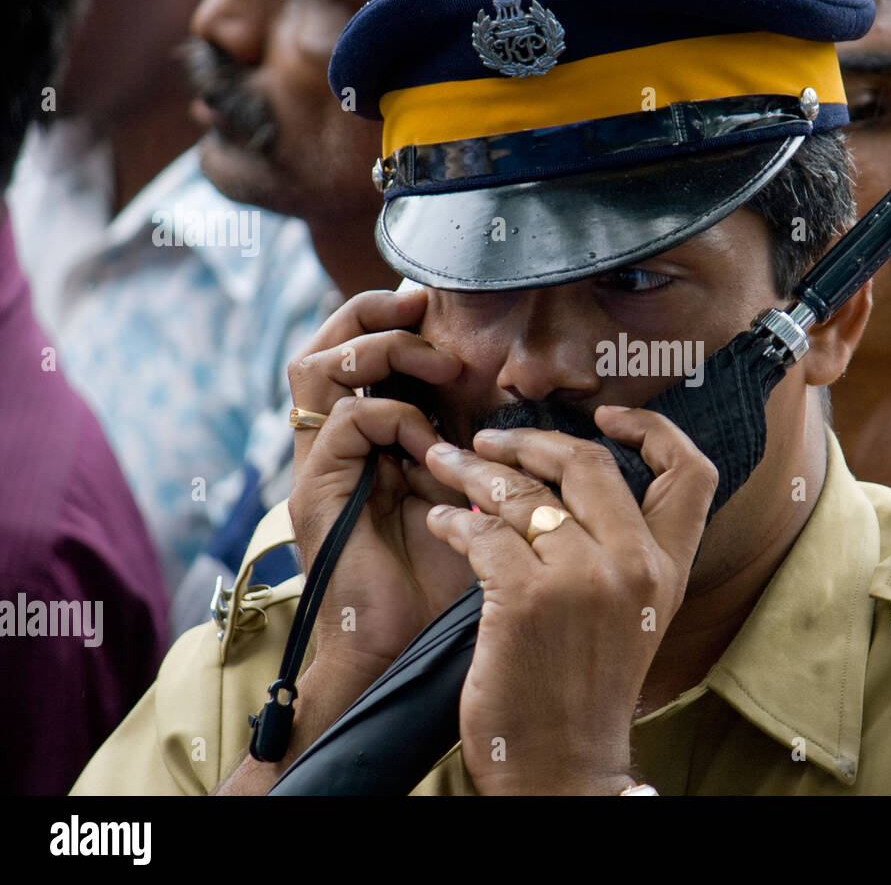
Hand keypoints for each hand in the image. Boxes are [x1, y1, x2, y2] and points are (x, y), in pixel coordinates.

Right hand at [286, 288, 475, 684]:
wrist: (408, 649)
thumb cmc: (448, 577)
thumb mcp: (470, 492)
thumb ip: (471, 444)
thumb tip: (509, 391)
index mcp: (368, 440)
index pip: (356, 350)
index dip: (392, 318)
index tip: (442, 308)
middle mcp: (334, 446)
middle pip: (324, 344)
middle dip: (374, 312)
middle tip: (425, 306)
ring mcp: (320, 468)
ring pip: (316, 367)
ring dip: (383, 353)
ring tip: (441, 367)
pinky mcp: (315, 493)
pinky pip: (344, 422)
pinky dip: (394, 418)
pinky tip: (433, 447)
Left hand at [424, 405, 717, 794]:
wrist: (563, 768)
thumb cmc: (585, 691)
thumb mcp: (629, 615)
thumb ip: (614, 549)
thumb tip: (553, 481)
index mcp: (668, 570)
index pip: (692, 472)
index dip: (654, 428)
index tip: (608, 414)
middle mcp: (635, 566)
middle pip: (590, 462)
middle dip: (533, 439)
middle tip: (492, 438)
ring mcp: (583, 580)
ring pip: (524, 491)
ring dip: (474, 470)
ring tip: (445, 464)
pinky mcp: (525, 599)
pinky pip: (483, 530)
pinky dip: (454, 519)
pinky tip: (442, 521)